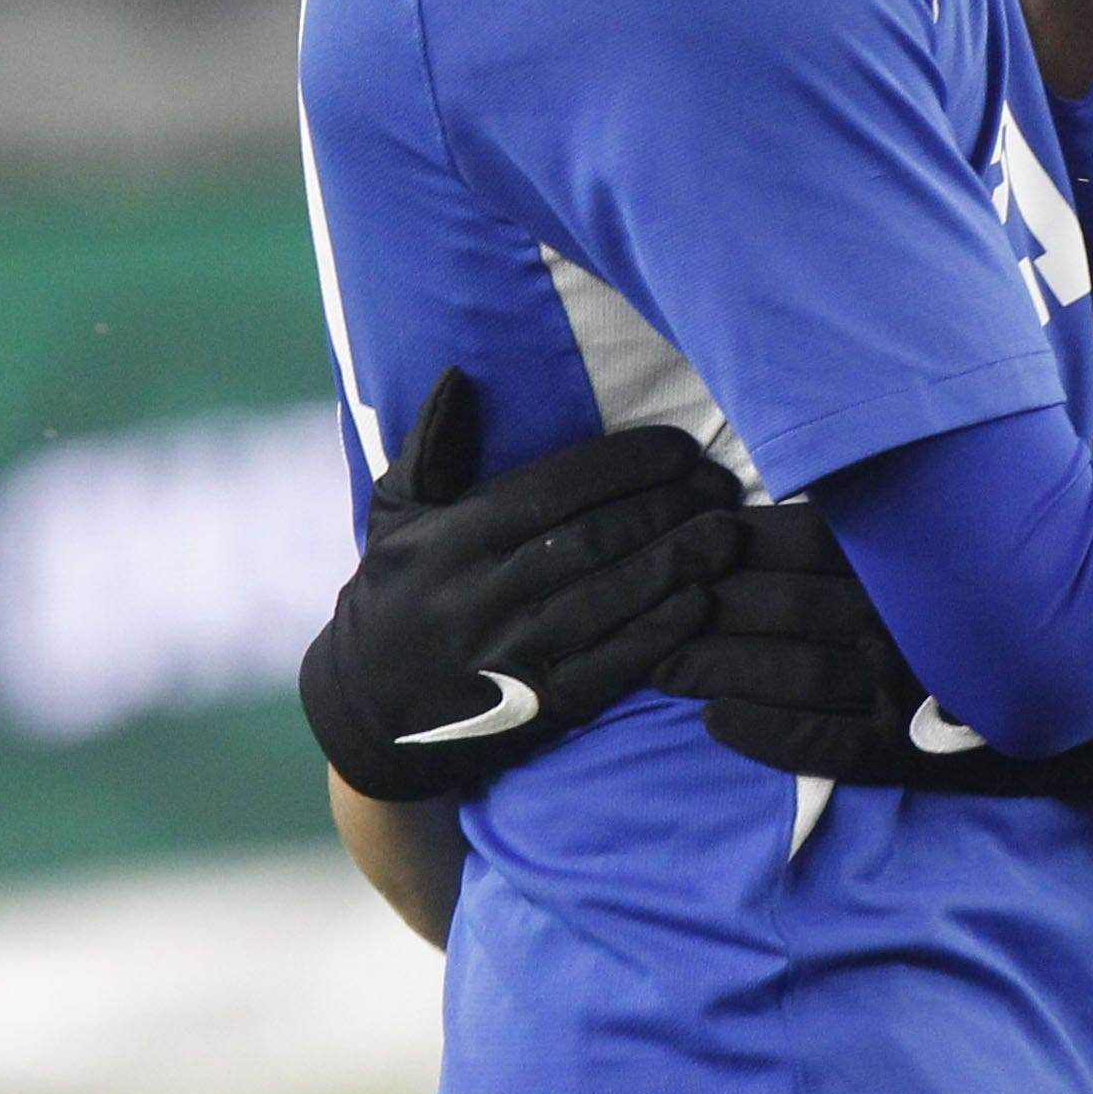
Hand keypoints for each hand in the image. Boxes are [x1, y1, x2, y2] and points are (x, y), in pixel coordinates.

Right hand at [299, 369, 745, 801]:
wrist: (363, 717)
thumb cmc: (395, 596)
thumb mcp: (397, 519)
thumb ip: (431, 448)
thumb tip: (456, 375)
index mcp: (453, 541)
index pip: (553, 490)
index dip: (625, 465)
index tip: (681, 448)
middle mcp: (479, 596)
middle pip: (593, 540)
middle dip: (667, 507)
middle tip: (722, 486)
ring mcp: (508, 657)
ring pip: (608, 600)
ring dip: (678, 563)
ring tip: (729, 535)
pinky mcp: (535, 710)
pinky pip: (608, 667)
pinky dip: (658, 633)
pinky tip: (701, 603)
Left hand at [656, 503, 1092, 801]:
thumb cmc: (1047, 597)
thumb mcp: (992, 534)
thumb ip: (915, 510)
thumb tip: (818, 478)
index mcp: (919, 555)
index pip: (797, 538)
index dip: (728, 541)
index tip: (683, 538)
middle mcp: (906, 616)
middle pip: (773, 603)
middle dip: (700, 605)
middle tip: (647, 605)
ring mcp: (908, 687)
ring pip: (783, 672)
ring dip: (712, 668)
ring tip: (661, 664)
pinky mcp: (912, 752)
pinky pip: (819, 743)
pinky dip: (761, 733)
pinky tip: (717, 723)